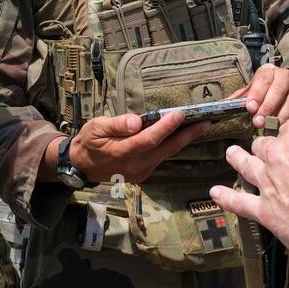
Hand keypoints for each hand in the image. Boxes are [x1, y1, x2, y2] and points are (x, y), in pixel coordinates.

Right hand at [43, 111, 209, 185]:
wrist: (82, 165)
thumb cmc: (88, 141)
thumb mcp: (96, 127)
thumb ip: (117, 124)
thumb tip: (137, 122)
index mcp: (121, 152)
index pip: (149, 139)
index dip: (166, 127)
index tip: (180, 114)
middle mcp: (134, 165)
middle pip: (165, 149)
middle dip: (187, 134)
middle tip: (206, 121)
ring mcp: (140, 172)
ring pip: (166, 154)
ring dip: (184, 140)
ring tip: (201, 126)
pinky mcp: (143, 173)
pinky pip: (161, 158)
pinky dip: (173, 146)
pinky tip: (183, 135)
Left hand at [210, 115, 288, 267]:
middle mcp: (279, 154)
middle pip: (265, 144)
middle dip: (266, 144)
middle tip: (265, 146)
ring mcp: (270, 183)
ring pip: (246, 165)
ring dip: (237, 158)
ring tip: (230, 153)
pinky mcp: (267, 212)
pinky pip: (239, 203)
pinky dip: (226, 198)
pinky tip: (215, 194)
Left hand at [229, 64, 288, 127]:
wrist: (285, 92)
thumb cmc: (264, 94)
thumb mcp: (250, 93)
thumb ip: (239, 98)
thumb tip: (222, 106)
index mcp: (269, 71)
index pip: (263, 78)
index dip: (257, 93)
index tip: (250, 107)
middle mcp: (286, 76)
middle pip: (279, 88)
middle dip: (268, 106)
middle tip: (258, 122)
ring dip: (281, 115)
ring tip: (272, 128)